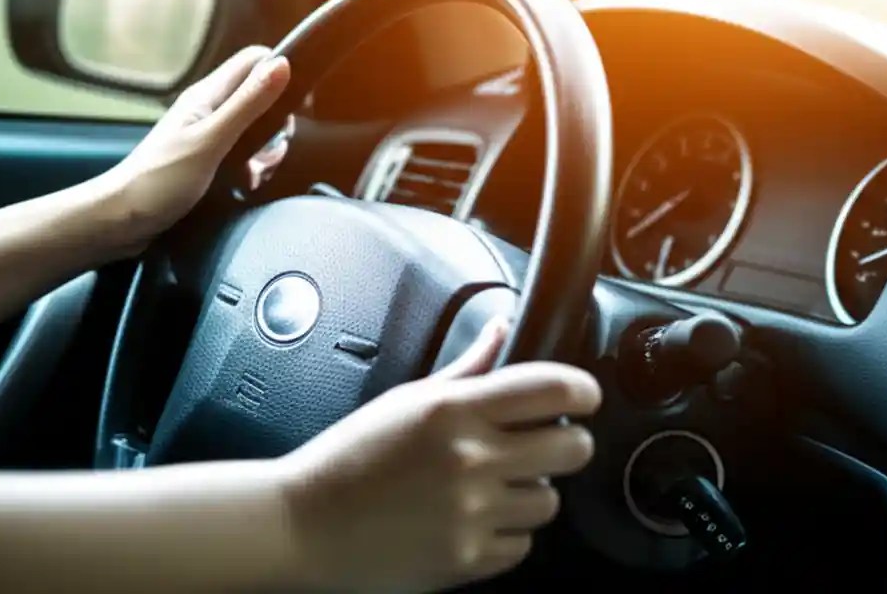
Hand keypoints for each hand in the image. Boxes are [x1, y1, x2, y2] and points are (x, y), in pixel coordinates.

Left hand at [95, 46, 291, 252]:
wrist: (121, 220)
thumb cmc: (157, 181)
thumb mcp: (211, 141)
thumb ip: (247, 105)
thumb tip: (282, 65)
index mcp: (207, 96)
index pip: (255, 61)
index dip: (280, 74)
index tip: (296, 106)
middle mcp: (209, 111)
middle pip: (262, 100)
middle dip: (278, 126)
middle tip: (269, 152)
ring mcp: (208, 137)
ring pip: (257, 133)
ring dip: (265, 155)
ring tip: (252, 175)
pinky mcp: (208, 163)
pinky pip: (244, 159)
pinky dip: (252, 172)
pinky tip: (242, 187)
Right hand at [280, 320, 601, 592]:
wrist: (303, 526)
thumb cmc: (350, 459)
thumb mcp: (407, 400)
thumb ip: (467, 367)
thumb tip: (503, 327)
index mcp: (454, 410)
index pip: (554, 389)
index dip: (583, 391)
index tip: (583, 398)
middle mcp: (469, 459)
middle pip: (573, 448)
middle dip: (565, 443)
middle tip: (542, 444)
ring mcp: (471, 514)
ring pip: (550, 500)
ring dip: (530, 492)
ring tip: (491, 487)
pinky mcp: (466, 560)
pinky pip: (522, 546)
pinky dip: (506, 534)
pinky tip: (473, 519)